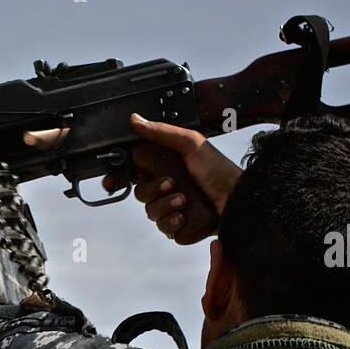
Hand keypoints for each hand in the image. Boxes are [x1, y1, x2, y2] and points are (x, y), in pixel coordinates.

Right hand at [103, 116, 241, 242]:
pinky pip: (164, 228)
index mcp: (165, 166)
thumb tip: (136, 120)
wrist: (237, 200)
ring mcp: (173, 207)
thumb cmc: (219, 171)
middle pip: (140, 193)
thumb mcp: (190, 144)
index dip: (120, 177)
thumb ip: (161, 132)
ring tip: (183, 200)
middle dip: (153, 190)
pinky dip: (173, 222)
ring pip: (150, 212)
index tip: (112, 181)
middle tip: (171, 184)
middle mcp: (167, 187)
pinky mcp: (180, 226)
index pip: (134, 171)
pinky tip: (184, 215)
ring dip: (165, 206)